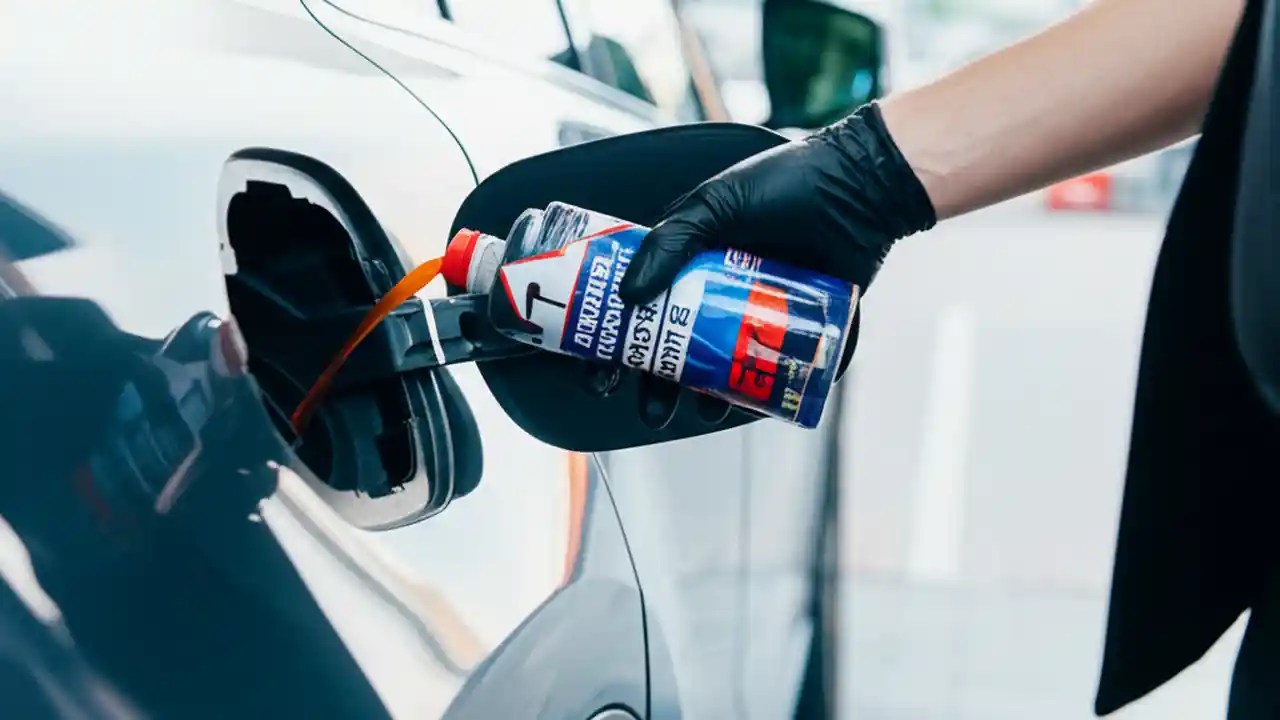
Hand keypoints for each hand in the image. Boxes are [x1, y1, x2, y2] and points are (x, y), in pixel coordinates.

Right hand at [614, 104, 933, 428]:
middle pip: (671, 347)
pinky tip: (744, 402)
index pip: (635, 305)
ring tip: (703, 409)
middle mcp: (713, 288)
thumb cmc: (787, 184)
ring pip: (716, 365)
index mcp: (685, 257)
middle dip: (655, 385)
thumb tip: (626, 295)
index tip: (600, 372)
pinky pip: (766, 370)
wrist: (861, 190)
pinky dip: (753, 392)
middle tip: (653, 411)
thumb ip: (669, 242)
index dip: (611, 341)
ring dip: (702, 395)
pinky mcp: (792, 328)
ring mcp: (752, 311)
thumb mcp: (716, 202)